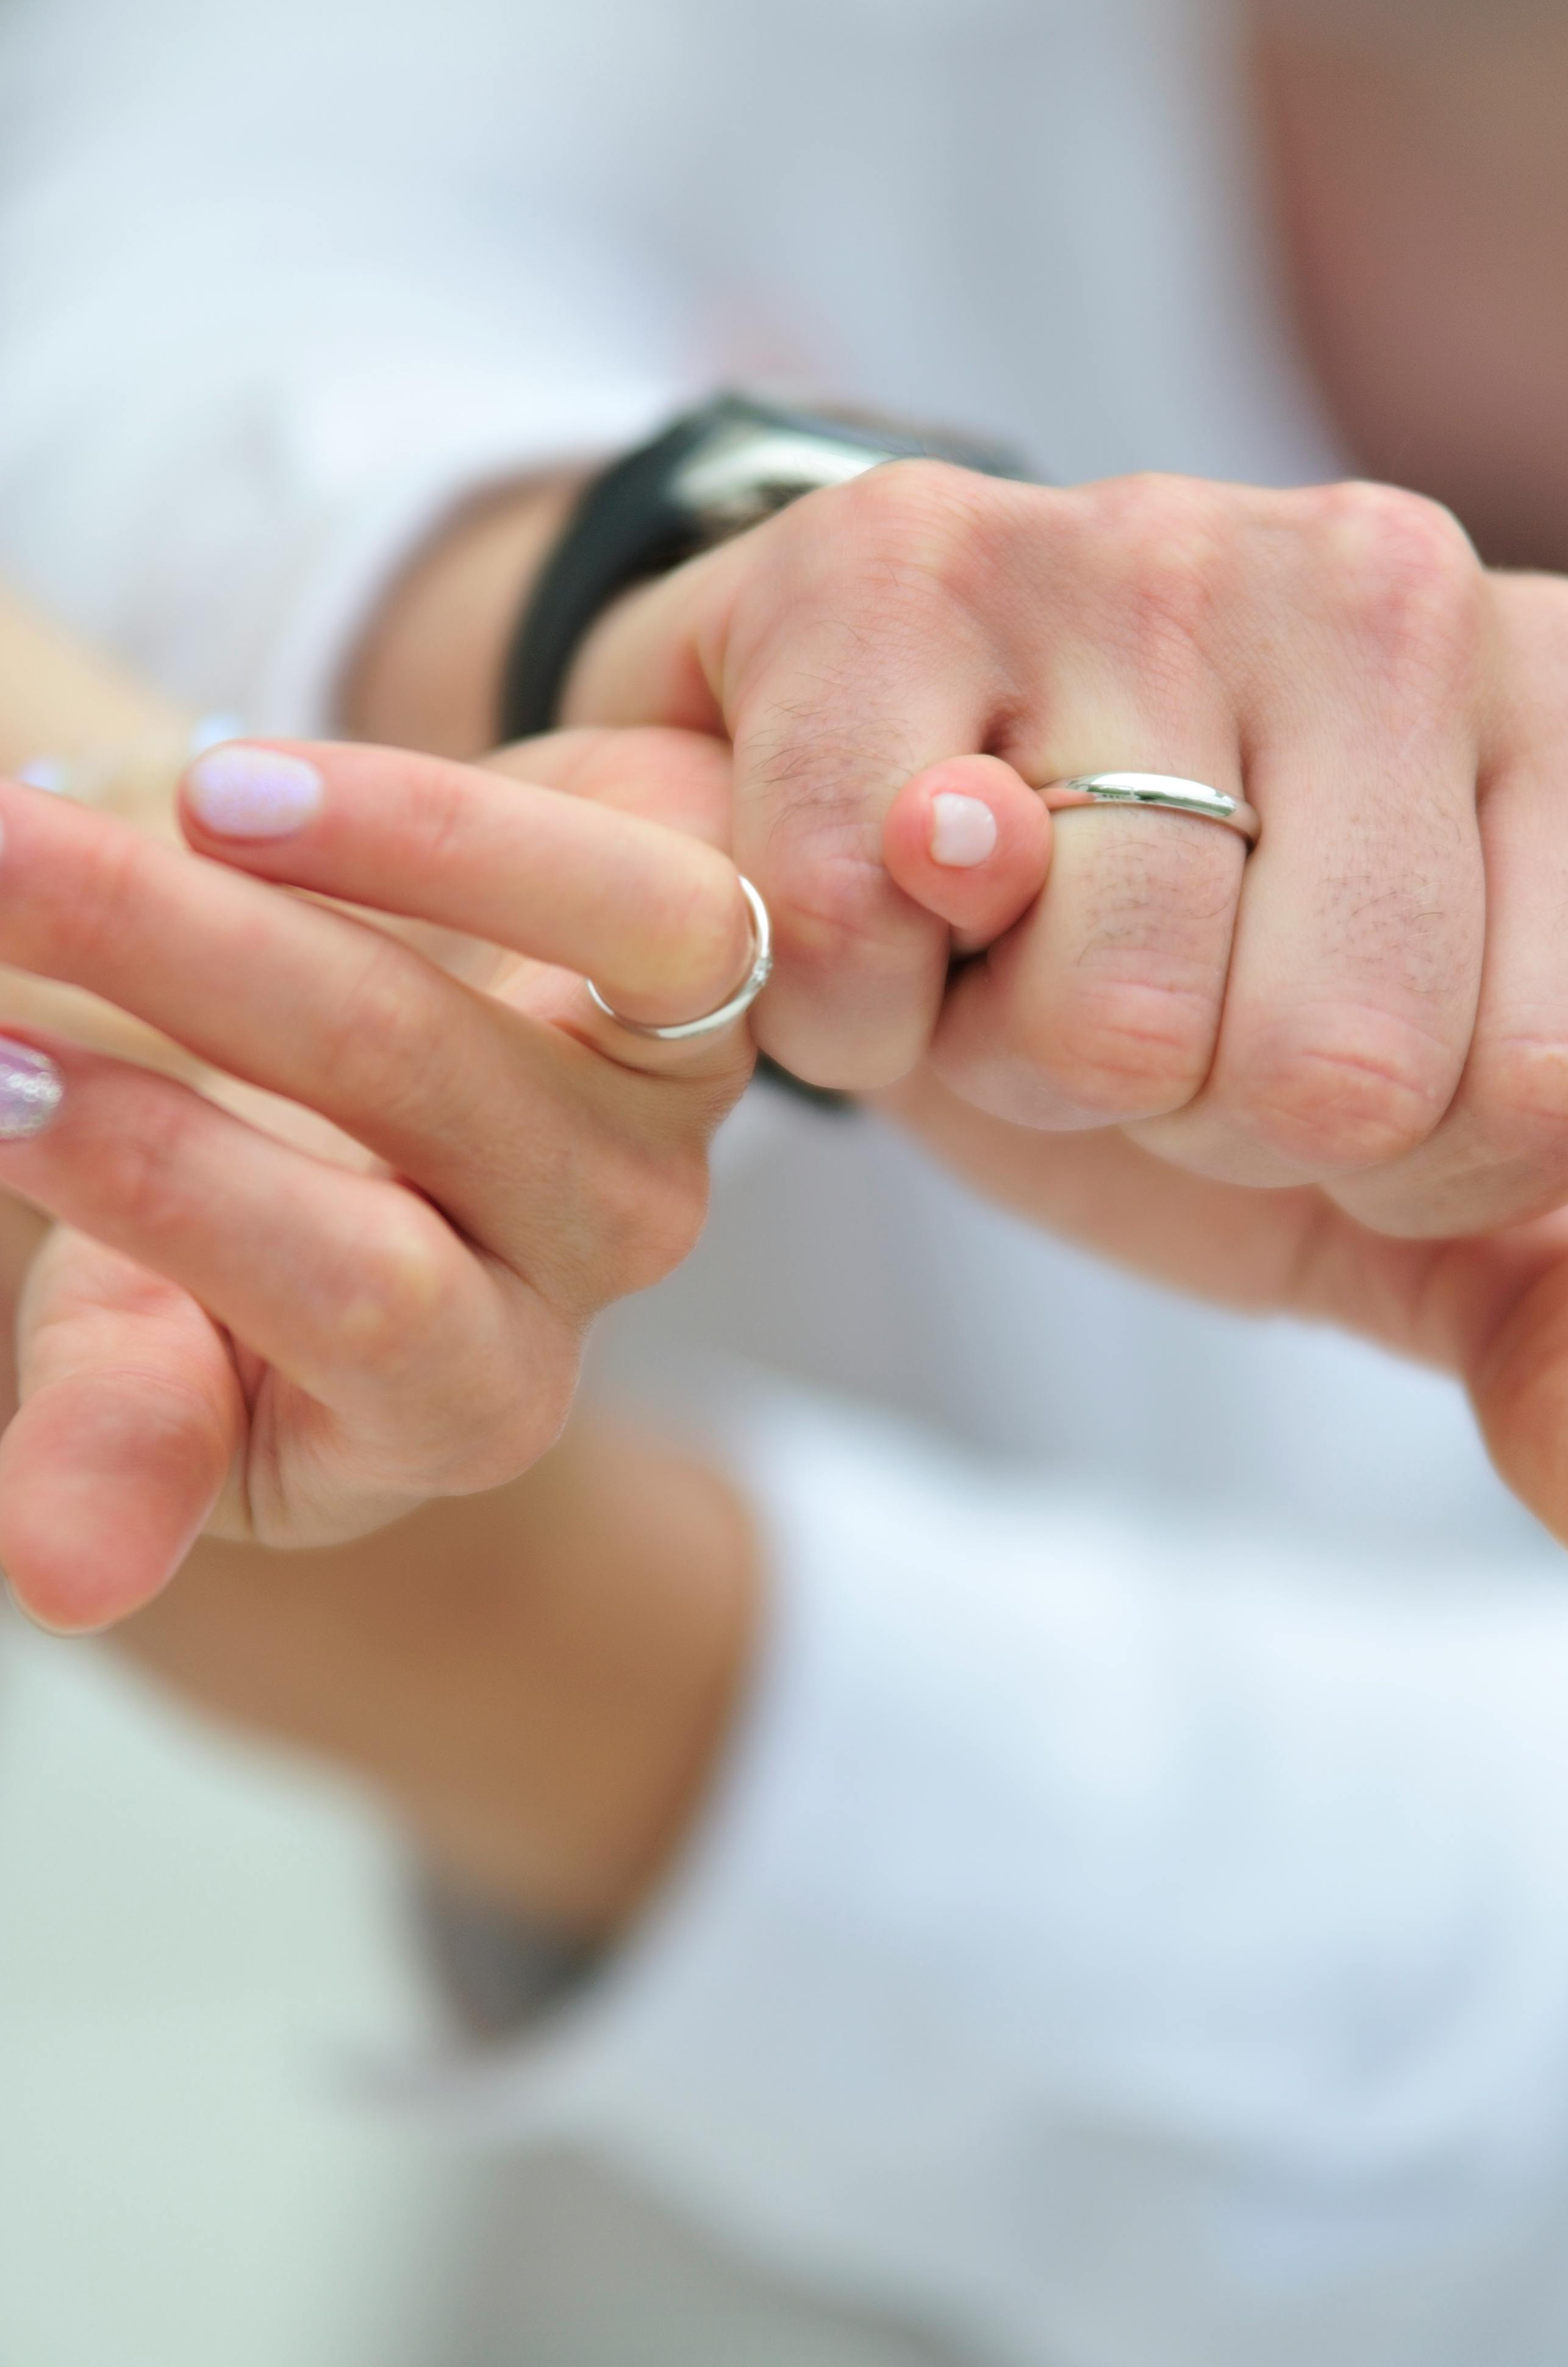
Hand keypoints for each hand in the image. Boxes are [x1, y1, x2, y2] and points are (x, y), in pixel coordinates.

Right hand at [0, 732, 757, 1630]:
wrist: (331, 1087)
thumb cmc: (222, 1224)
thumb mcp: (152, 1346)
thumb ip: (124, 1439)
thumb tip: (60, 1581)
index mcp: (463, 1400)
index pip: (359, 1298)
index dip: (169, 1182)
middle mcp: (597, 1258)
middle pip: (413, 1081)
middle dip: (175, 956)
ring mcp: (669, 1109)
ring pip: (571, 962)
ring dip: (346, 861)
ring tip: (154, 799)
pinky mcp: (705, 968)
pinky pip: (656, 893)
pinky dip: (461, 824)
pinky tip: (261, 785)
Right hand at [568, 466, 1567, 1241]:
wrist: (902, 791)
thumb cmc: (1171, 979)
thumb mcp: (1385, 1172)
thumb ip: (1547, 1327)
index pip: (1560, 1094)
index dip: (1400, 1163)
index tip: (1304, 1066)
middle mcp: (1393, 579)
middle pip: (1339, 1069)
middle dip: (1196, 1114)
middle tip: (1133, 1005)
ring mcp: (1139, 543)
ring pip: (1115, 1010)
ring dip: (1019, 1059)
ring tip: (1008, 948)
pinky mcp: (895, 558)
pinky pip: (884, 933)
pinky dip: (857, 1006)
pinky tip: (884, 916)